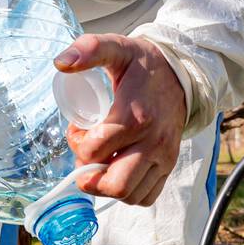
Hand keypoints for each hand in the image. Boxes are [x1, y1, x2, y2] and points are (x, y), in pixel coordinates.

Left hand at [55, 34, 186, 206]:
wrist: (182, 74)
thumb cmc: (144, 65)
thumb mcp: (117, 48)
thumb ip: (89, 49)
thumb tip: (61, 63)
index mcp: (135, 118)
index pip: (94, 151)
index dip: (76, 143)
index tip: (78, 129)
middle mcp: (153, 143)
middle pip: (116, 185)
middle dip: (91, 177)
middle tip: (86, 157)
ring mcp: (164, 157)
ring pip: (130, 196)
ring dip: (108, 186)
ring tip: (103, 163)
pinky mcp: (169, 165)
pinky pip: (147, 196)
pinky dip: (128, 193)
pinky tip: (119, 171)